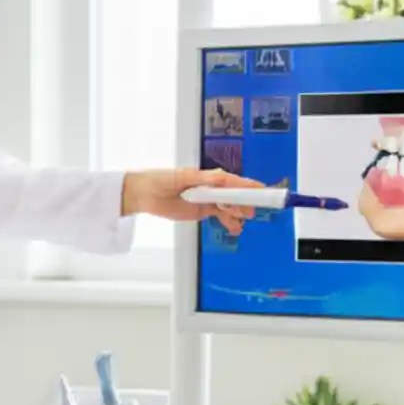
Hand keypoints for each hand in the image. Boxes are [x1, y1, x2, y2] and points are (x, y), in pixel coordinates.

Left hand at [122, 168, 263, 235]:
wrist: (143, 194)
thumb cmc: (159, 179)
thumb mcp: (181, 177)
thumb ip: (202, 179)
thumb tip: (221, 177)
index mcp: (206, 176)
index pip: (231, 180)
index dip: (247, 185)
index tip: (260, 189)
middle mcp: (210, 187)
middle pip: (233, 194)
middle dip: (244, 202)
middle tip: (251, 210)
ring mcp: (206, 199)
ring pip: (229, 206)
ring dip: (238, 213)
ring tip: (242, 221)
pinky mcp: (201, 211)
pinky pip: (220, 216)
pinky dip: (229, 221)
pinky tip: (235, 228)